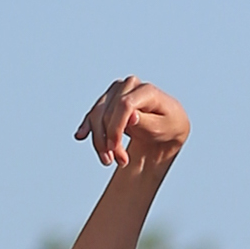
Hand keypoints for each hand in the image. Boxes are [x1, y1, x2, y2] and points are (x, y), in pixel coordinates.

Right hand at [75, 77, 189, 170]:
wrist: (168, 125)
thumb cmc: (169, 126)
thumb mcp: (163, 128)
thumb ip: (147, 121)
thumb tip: (131, 115)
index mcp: (146, 90)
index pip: (124, 105)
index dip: (116, 127)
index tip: (116, 149)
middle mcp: (129, 86)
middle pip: (108, 112)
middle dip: (109, 141)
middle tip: (120, 162)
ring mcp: (117, 91)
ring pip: (97, 114)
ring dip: (99, 140)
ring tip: (108, 160)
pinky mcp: (108, 100)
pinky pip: (94, 113)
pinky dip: (87, 126)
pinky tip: (81, 135)